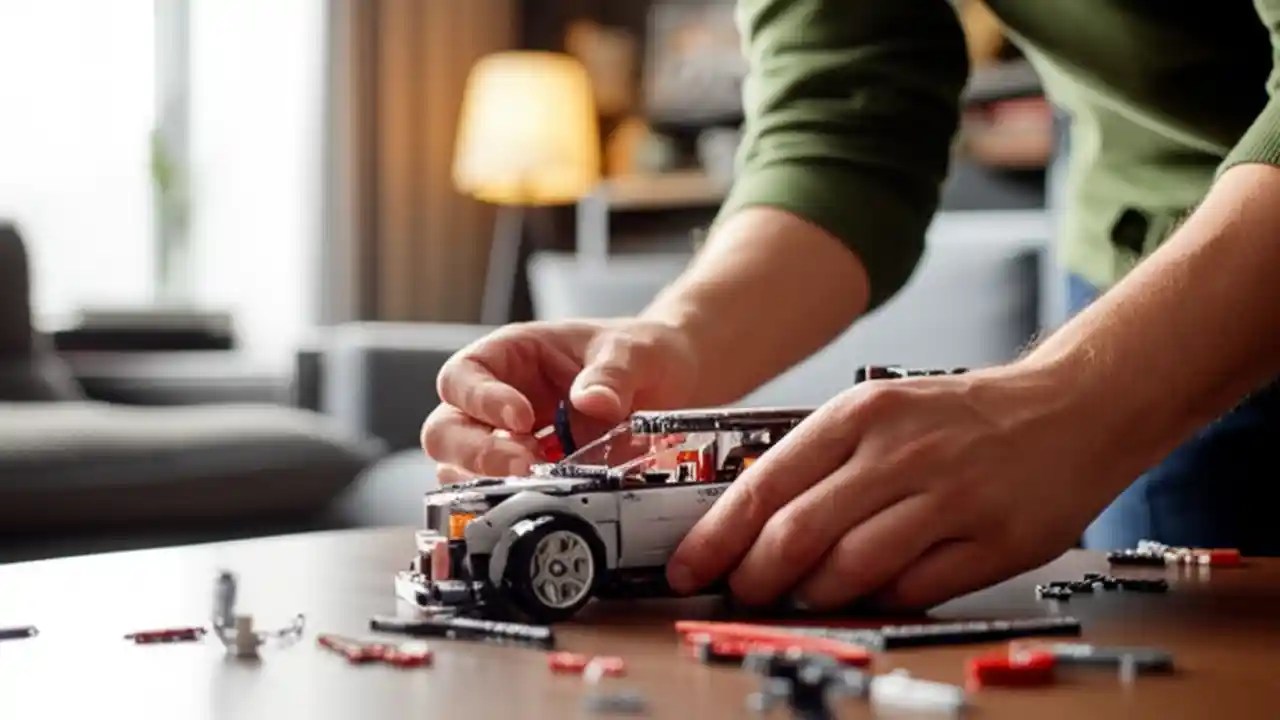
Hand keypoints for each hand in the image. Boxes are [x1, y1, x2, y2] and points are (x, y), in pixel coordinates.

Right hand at [421, 319, 698, 483]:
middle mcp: (498, 400)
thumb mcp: (635, 353)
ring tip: (543, 486)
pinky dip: (517, 504)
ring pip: (462, 471)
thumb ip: (614, 374)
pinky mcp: (533, 477)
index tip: (521, 419)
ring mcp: (510, 443)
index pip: (463, 376)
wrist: (672, 382)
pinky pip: (501, 496)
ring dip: (492, 484)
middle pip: (446, 431)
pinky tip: (555, 501)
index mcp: (511, 356)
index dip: (480, 400)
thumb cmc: (641, 354)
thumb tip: (593, 401)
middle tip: (524, 468)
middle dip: (476, 455)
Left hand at [666, 363, 1143, 609]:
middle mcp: (901, 452)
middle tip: (739, 593)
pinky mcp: (994, 541)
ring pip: (853, 567)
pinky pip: (915, 588)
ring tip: (799, 597)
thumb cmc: (961, 416)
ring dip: (813, 594)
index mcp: (861, 415)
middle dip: (754, 575)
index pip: (766, 483)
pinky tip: (867, 594)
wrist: (1071, 408)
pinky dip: (878, 600)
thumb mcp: (882, 411)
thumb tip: (749, 520)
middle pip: (800, 532)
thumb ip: (822, 459)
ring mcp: (950, 497)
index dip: (718, 534)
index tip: (689, 565)